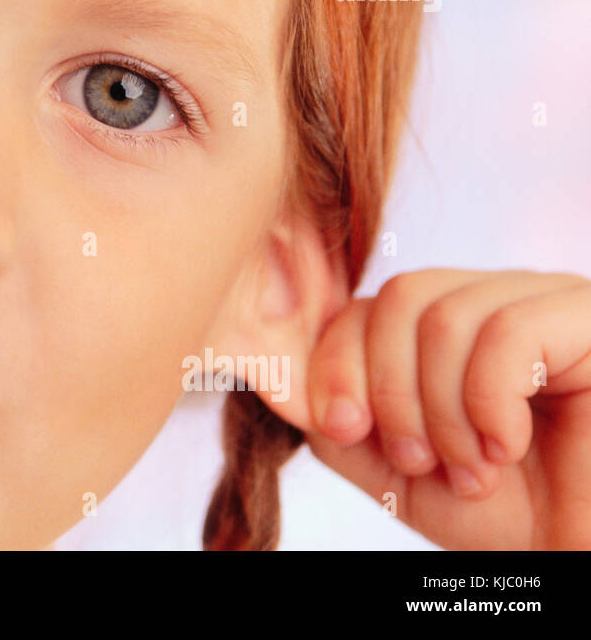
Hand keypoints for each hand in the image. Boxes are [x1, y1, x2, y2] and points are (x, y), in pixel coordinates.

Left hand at [304, 268, 590, 548]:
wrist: (575, 551)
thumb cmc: (499, 510)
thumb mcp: (389, 463)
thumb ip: (333, 413)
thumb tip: (285, 374)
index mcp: (447, 319)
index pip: (365, 302)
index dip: (337, 363)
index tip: (344, 428)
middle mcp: (497, 294)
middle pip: (399, 298)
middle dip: (388, 391)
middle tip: (419, 461)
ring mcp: (547, 300)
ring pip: (446, 317)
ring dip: (441, 411)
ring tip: (471, 470)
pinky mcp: (588, 318)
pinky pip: (508, 332)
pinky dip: (488, 402)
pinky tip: (505, 448)